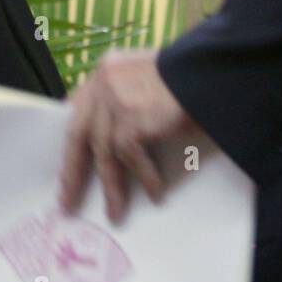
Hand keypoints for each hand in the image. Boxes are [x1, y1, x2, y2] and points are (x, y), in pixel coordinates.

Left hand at [58, 49, 192, 222]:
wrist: (214, 71)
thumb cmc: (194, 77)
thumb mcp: (153, 78)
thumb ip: (129, 96)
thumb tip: (118, 139)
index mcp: (109, 68)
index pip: (79, 105)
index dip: (75, 136)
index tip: (68, 161)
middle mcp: (105, 81)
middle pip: (80, 133)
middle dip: (73, 171)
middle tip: (67, 201)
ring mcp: (115, 100)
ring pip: (104, 153)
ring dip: (112, 187)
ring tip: (116, 213)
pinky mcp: (131, 121)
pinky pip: (131, 159)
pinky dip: (145, 178)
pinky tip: (156, 194)